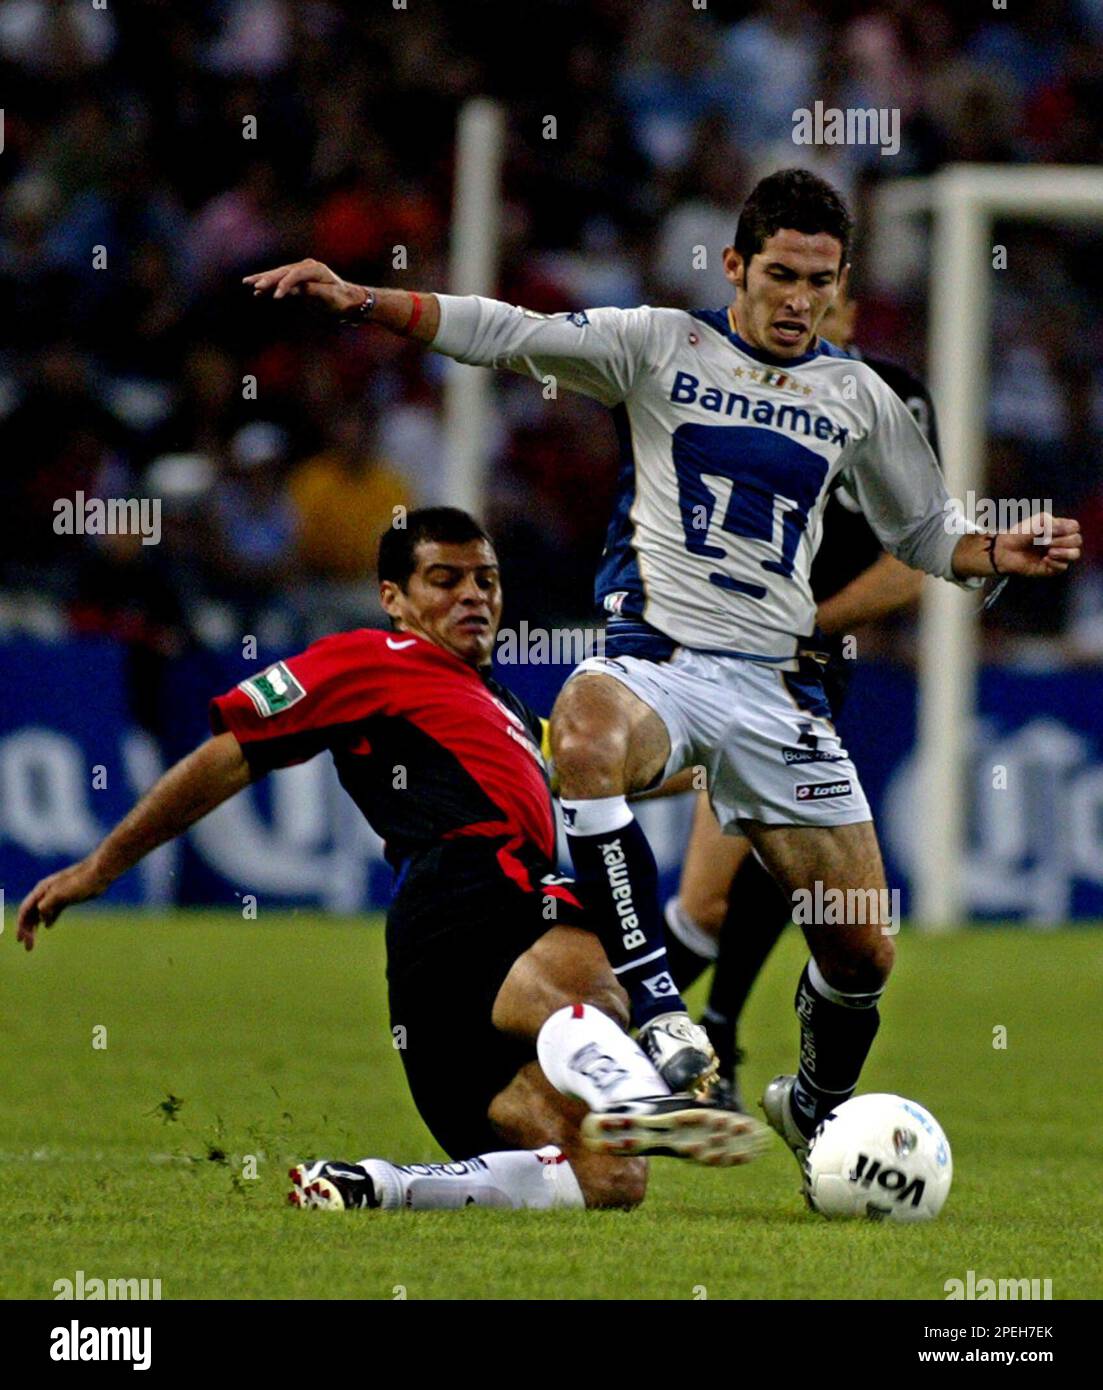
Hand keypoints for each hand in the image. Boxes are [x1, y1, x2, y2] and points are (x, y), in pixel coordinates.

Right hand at [16, 859, 109, 951]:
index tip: (20, 940)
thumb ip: (46, 906)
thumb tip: (42, 921)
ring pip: (42, 913)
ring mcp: (57, 895)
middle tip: (28, 947)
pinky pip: (54, 910)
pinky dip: (50, 918)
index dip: (21, 926)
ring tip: (34, 941)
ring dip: (37, 927)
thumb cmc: (79, 881)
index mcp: (41, 890)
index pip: (25, 910)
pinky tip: (48, 926)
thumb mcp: (59, 894)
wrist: (98, 873)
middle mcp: (46, 892)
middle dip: (27, 930)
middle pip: (31, 913)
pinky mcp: (67, 897)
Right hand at [242, 259, 363, 315]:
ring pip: (279, 275)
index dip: (284, 284)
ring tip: (247, 282)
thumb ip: (314, 291)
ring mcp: (301, 272)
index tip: (275, 296)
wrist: (349, 302)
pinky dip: (269, 285)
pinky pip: (281, 281)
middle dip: (268, 279)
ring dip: (263, 279)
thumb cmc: (342, 300)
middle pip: (283, 272)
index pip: (295, 275)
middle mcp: (307, 267)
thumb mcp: (330, 297)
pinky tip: (257, 290)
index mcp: (316, 269)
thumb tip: (298, 288)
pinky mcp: (298, 281)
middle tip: (253, 285)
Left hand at [992, 514, 1081, 576]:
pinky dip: (1055, 563)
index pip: (1075, 527)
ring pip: (1075, 554)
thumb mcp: (1036, 521)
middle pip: (1077, 540)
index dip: (1067, 528)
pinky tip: (1044, 560)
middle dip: (1063, 540)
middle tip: (1045, 542)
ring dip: (1063, 552)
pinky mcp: (1052, 568)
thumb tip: (1062, 530)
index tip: (1051, 530)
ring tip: (1049, 552)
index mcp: (1059, 528)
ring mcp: (1058, 555)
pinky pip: (1063, 567)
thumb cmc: (1020, 534)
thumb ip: (1052, 522)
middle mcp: (1061, 541)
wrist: (1006, 550)